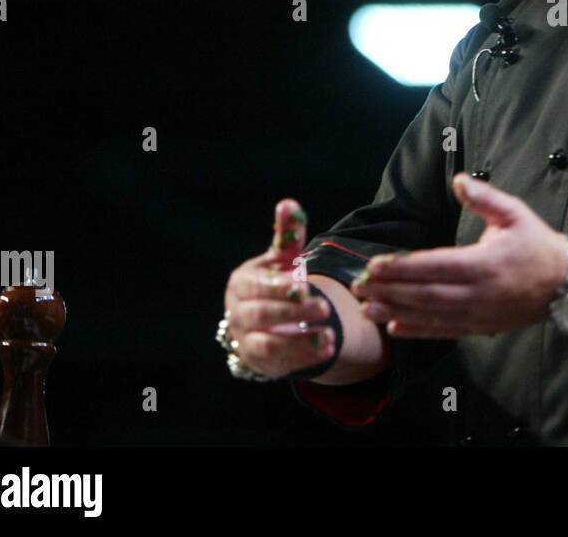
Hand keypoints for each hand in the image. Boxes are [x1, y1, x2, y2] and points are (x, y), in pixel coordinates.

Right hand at [223, 199, 335, 377]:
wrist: (262, 320)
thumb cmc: (274, 281)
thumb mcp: (282, 260)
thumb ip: (287, 236)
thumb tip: (289, 203)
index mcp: (242, 283)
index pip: (257, 286)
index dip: (279, 286)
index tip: (304, 283)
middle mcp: (238, 313)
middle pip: (261, 315)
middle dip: (291, 312)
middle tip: (324, 307)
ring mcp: (246, 340)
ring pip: (267, 344)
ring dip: (299, 341)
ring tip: (329, 336)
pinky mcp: (260, 363)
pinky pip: (280, 364)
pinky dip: (304, 359)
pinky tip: (328, 351)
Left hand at [350, 173, 567, 338]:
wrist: (567, 282)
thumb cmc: (538, 244)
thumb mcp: (516, 213)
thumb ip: (484, 198)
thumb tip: (458, 179)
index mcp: (485, 263)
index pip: (435, 265)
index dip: (403, 267)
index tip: (375, 265)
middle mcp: (480, 293)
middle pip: (426, 294)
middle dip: (390, 290)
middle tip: (359, 286)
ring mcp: (480, 314)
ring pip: (432, 316)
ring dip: (397, 312)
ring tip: (367, 308)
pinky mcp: (482, 328)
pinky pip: (445, 332)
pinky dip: (419, 331)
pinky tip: (395, 328)